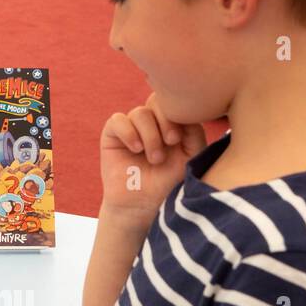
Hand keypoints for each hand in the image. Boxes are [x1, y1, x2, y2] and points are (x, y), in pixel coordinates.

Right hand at [99, 93, 205, 227]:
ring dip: (150, 135)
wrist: (144, 205)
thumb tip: (183, 111)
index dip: (178, 114)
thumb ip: (193, 132)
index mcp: (173, 124)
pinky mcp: (112, 136)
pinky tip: (136, 149)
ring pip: (140, 113)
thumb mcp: (191, 157)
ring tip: (154, 158)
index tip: (180, 139)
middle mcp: (152, 123)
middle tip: (170, 143)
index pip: (175, 103)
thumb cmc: (170, 184)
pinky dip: (128, 132)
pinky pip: (117, 120)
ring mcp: (132, 128)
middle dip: (166, 121)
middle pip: (157, 101)